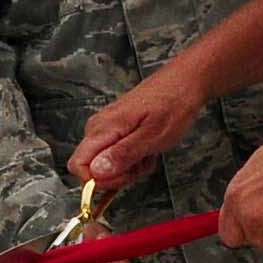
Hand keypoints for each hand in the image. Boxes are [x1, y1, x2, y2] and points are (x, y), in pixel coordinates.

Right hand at [71, 65, 207, 191]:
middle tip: (141, 164)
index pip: (77, 165)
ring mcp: (107, 129)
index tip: (121, 178)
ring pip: (106, 165)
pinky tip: (147, 149)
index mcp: (103, 128)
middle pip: (93, 169)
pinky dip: (134, 159)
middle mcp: (99, 128)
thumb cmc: (174, 102)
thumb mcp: (153, 135)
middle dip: (119, 175)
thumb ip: (123, 155)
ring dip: (130, 168)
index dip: (98, 180)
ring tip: (148, 153)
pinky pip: (116, 156)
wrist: (185, 82)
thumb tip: (97, 173)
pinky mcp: (116, 131)